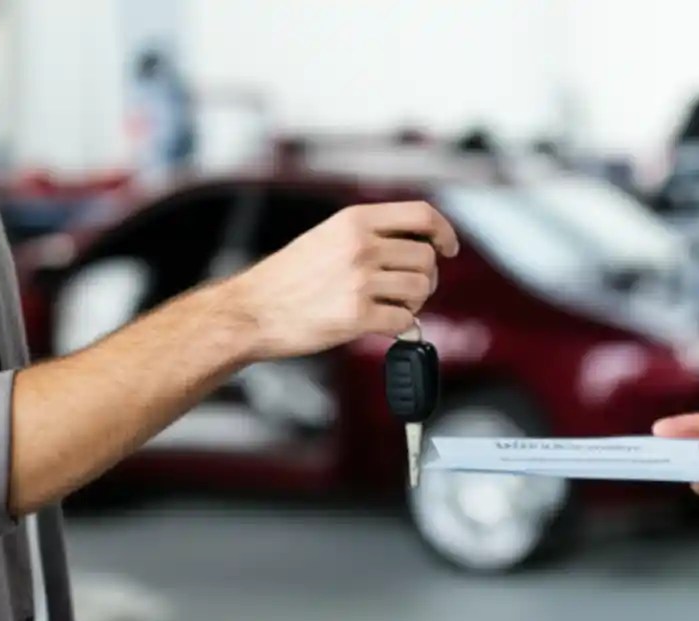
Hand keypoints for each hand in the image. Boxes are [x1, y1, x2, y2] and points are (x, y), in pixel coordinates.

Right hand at [230, 202, 458, 360]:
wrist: (250, 311)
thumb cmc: (287, 278)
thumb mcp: (328, 236)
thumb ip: (371, 235)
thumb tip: (421, 247)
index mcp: (354, 221)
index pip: (422, 215)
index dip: (444, 232)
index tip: (449, 248)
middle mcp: (360, 246)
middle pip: (427, 258)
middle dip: (426, 277)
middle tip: (407, 290)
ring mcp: (359, 281)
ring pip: (421, 290)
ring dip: (413, 303)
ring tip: (389, 306)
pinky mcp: (356, 316)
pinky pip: (404, 321)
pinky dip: (399, 327)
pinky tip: (380, 324)